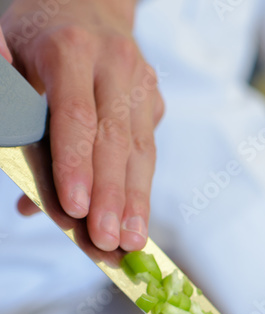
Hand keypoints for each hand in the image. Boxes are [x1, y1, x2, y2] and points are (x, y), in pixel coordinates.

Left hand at [1, 0, 163, 251]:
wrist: (87, 0)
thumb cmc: (35, 33)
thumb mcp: (5, 48)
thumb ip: (5, 96)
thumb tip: (8, 161)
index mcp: (72, 49)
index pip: (77, 118)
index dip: (76, 167)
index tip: (74, 209)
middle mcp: (116, 66)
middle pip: (116, 142)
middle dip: (113, 197)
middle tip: (107, 241)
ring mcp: (142, 85)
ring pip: (141, 151)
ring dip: (136, 201)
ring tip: (131, 242)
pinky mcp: (154, 102)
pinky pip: (146, 151)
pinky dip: (139, 188)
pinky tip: (133, 221)